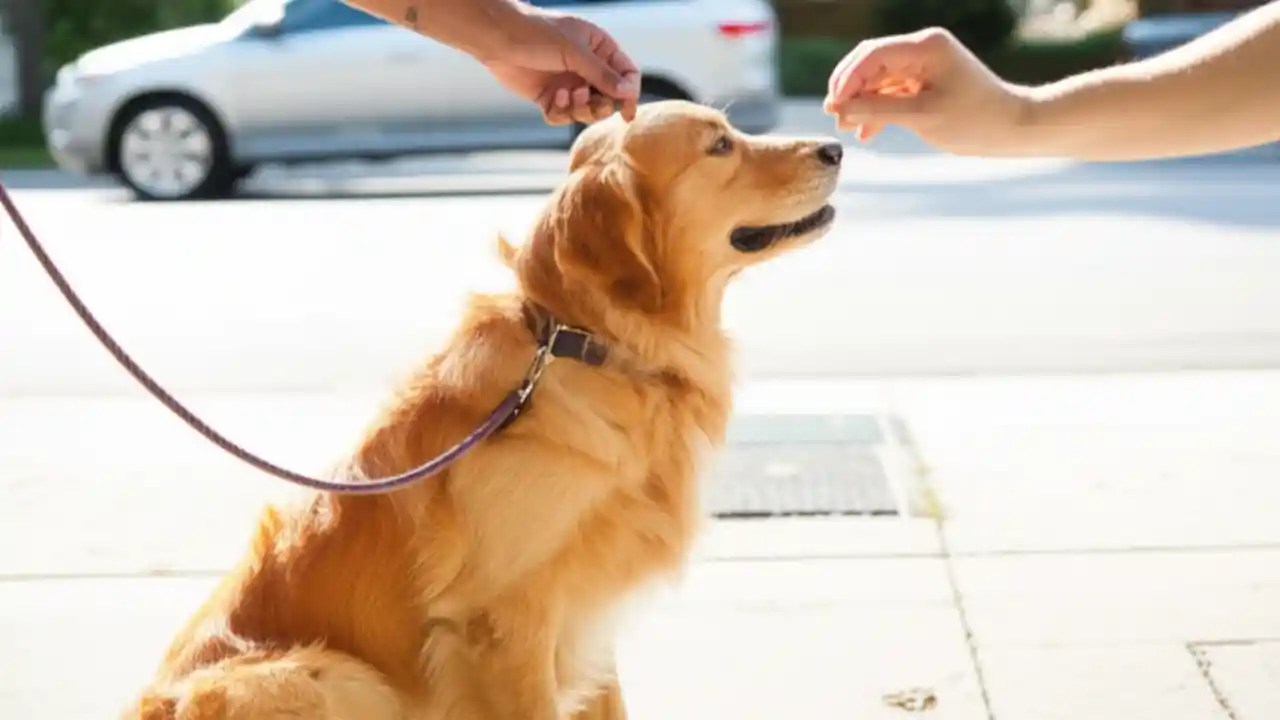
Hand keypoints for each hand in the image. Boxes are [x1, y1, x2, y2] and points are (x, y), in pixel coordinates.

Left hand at [480, 5, 640, 125]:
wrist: (498, 39)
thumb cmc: (537, 34)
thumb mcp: (575, 51)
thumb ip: (602, 73)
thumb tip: (628, 92)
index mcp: (599, 48)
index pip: (626, 74)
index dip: (629, 92)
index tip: (626, 109)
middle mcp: (586, 68)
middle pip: (609, 97)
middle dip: (601, 104)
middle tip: (589, 99)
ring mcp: (568, 84)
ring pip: (587, 110)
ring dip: (581, 109)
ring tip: (568, 95)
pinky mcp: (550, 98)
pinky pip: (564, 116)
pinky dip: (561, 112)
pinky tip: (553, 98)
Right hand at [823, 28, 1028, 154]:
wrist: (1013, 128)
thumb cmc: (975, 121)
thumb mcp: (922, 117)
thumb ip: (879, 110)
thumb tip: (842, 108)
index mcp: (925, 47)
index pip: (872, 55)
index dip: (847, 79)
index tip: (833, 106)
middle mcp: (923, 48)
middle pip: (870, 62)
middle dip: (850, 89)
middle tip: (835, 117)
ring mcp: (924, 64)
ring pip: (878, 78)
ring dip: (862, 102)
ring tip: (848, 128)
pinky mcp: (926, 81)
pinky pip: (892, 90)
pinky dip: (878, 109)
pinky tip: (866, 132)